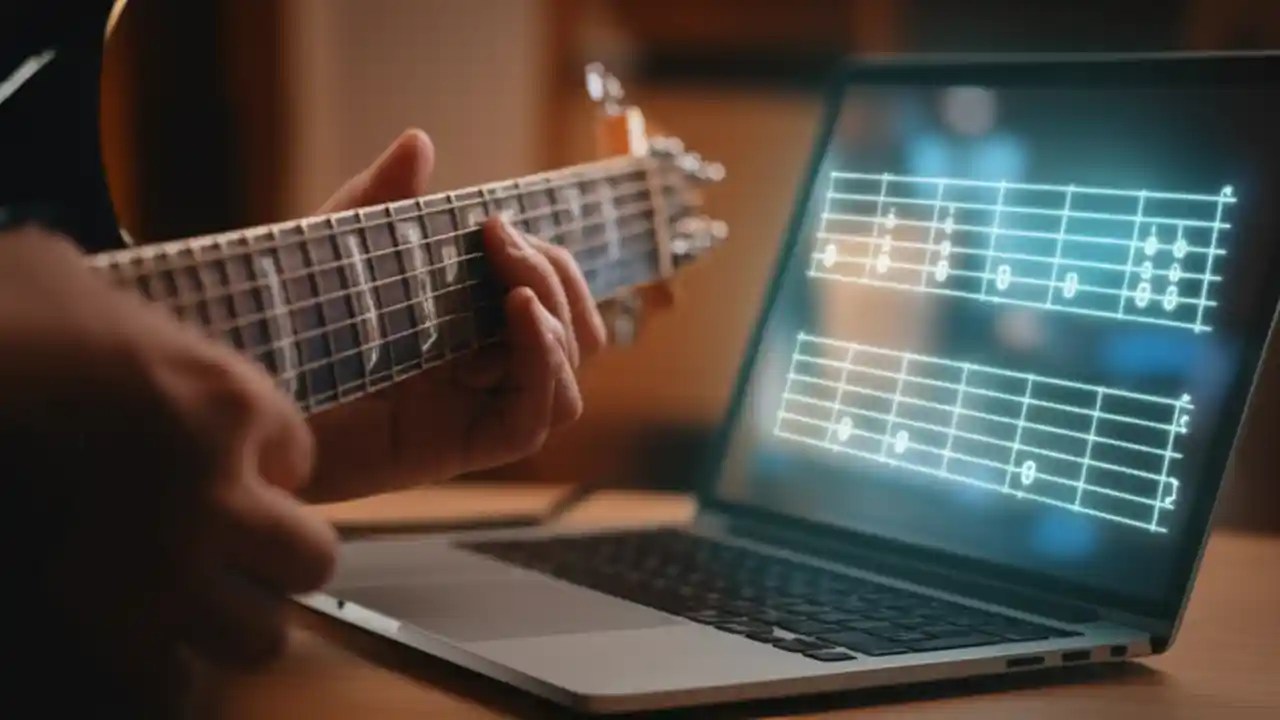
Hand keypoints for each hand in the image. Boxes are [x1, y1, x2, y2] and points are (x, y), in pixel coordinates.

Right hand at [0, 227, 336, 696]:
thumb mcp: (61, 277)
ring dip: (234, 619)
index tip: (230, 461)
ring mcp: (161, 574)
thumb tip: (111, 327)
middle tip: (237, 542)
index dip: (264, 460)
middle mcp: (214, 495)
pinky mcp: (96, 633)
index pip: (298, 452)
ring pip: (258, 637)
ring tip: (193, 601)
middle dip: (280, 551)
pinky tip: (131, 642)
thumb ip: (123, 318)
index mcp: (221, 401)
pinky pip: (163, 685)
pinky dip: (158, 671)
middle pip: (310, 559)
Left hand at [305, 129, 607, 501]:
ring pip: (566, 381)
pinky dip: (542, 367)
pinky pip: (532, 420)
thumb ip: (380, 202)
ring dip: (558, 325)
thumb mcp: (335, 252)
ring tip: (517, 292)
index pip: (550, 294)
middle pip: (576, 334)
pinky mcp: (459, 447)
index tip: (493, 225)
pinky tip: (519, 320)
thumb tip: (419, 142)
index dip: (545, 259)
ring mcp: (474, 411)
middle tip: (505, 247)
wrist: (240, 398)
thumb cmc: (283, 329)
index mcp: (468, 324)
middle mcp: (482, 370)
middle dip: (558, 281)